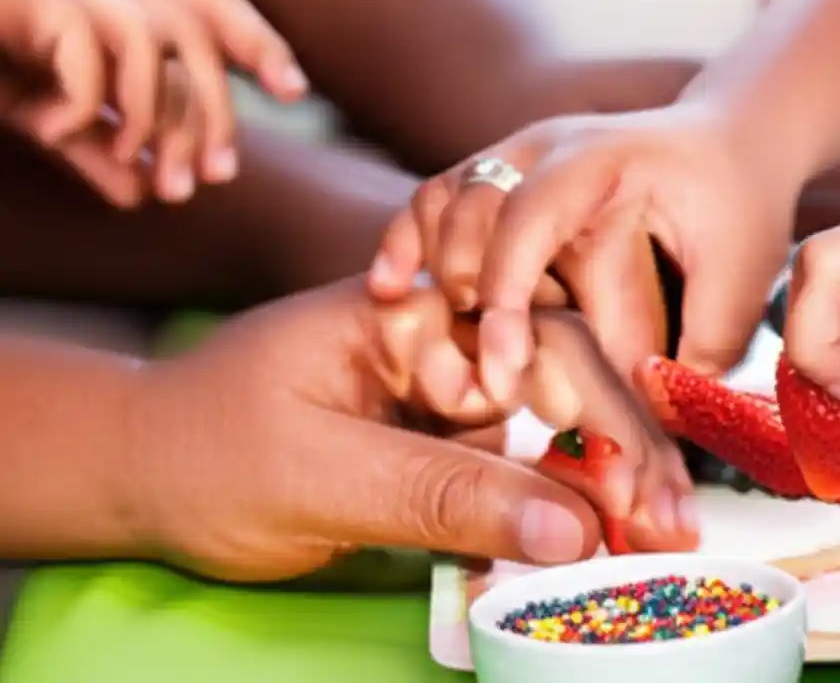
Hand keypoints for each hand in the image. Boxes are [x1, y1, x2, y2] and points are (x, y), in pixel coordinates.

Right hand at [0, 0, 304, 206]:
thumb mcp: (44, 110)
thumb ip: (97, 146)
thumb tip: (139, 197)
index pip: (212, 6)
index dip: (259, 41)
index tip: (296, 91)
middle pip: (195, 34)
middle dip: (210, 112)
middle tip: (204, 182)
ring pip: (146, 44)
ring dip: (149, 116)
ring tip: (129, 160)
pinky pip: (85, 49)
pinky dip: (80, 100)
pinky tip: (50, 130)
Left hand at [125, 280, 693, 582]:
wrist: (146, 476)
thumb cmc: (208, 450)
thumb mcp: (321, 473)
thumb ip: (444, 494)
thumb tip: (573, 529)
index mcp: (415, 314)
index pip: (535, 346)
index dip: (600, 418)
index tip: (640, 494)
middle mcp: (446, 343)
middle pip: (565, 382)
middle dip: (626, 450)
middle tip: (677, 526)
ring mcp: (450, 396)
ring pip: (554, 432)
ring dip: (611, 483)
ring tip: (665, 539)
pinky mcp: (446, 446)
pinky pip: (520, 474)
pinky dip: (563, 511)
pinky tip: (605, 542)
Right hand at [369, 104, 799, 404]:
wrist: (727, 147)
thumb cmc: (737, 210)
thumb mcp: (740, 280)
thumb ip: (699, 350)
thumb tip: (644, 421)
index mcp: (600, 161)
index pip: (529, 218)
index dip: (508, 294)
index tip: (503, 369)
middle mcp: (543, 149)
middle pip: (471, 215)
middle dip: (470, 301)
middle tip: (489, 385)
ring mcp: (513, 158)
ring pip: (440, 206)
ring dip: (438, 276)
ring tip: (455, 347)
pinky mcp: (496, 183)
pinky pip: (431, 203)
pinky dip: (405, 244)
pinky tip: (388, 291)